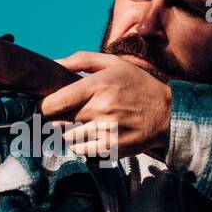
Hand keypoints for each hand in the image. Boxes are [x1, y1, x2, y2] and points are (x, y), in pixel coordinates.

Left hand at [40, 51, 171, 159]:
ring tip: (83, 122)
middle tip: (66, 111)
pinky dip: (80, 144)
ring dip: (69, 130)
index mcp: (98, 85)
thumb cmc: (137, 85)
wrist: (166, 113)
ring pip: (66, 136)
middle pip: (57, 120)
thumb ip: (80, 60)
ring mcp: (106, 131)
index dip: (44, 104)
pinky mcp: (111, 148)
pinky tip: (91, 135)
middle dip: (56, 116)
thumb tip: (53, 63)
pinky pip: (80, 150)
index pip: (53, 102)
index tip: (47, 103)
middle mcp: (100, 109)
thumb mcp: (113, 63)